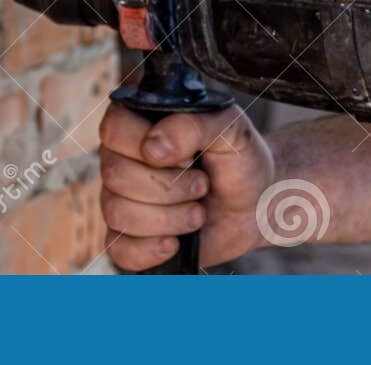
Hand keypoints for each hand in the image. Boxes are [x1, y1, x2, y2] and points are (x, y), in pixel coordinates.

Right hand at [98, 102, 275, 270]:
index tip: (188, 158)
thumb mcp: (229, 127)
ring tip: (198, 213)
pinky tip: (175, 243)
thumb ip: (192, 125)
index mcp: (138, 121)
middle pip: (115, 175)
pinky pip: (119, 250)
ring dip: (168, 218)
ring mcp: (120, 198)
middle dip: (169, 187)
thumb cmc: (238, 159)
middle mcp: (121, 158)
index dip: (147, 146)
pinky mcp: (129, 237)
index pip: (114, 128)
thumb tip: (152, 148)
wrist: (255, 204)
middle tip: (202, 185)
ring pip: (118, 213)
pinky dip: (151, 250)